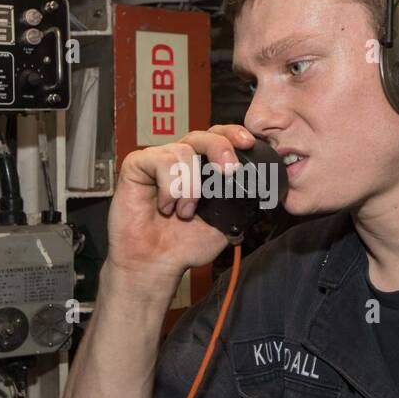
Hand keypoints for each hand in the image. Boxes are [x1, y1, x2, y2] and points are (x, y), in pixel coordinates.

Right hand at [105, 124, 256, 296]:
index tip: (248, 143)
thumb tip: (261, 192)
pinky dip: (170, 187)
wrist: (156, 263)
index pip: (219, 137)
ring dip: (190, 186)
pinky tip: (166, 206)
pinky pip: (160, 161)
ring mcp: (158, 159)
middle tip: (228, 170)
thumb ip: (241, 206)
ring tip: (184, 212)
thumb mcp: (224, 225)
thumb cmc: (183, 245)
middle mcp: (181, 159)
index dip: (233, 134)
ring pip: (183, 150)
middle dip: (220, 147)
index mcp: (202, 168)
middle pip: (204, 134)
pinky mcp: (137, 164)